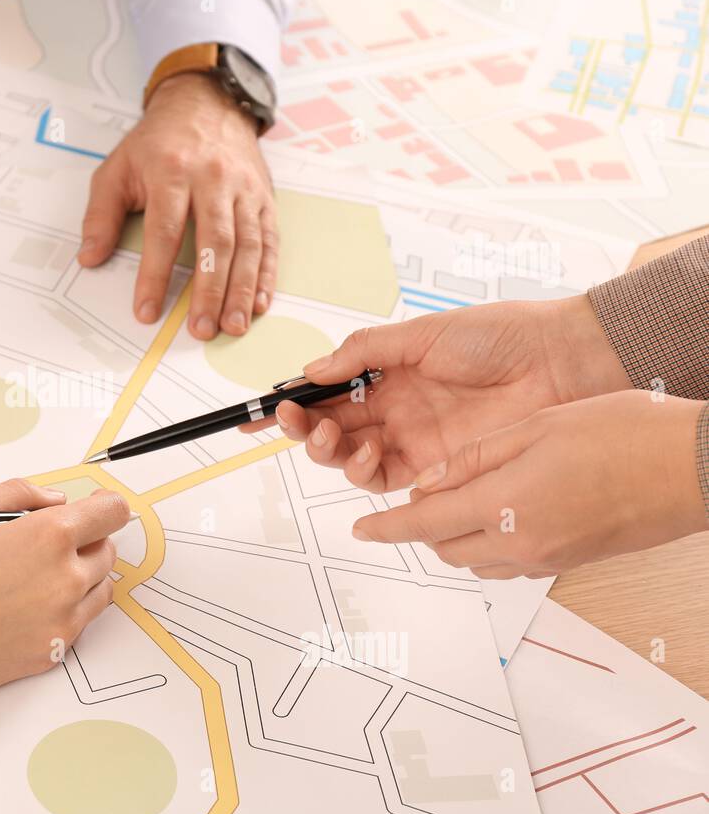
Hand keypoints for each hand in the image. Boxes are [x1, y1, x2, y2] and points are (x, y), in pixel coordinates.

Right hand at [0, 480, 129, 697]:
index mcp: (50, 535)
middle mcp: (67, 577)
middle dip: (85, 542)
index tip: (92, 510)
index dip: (102, 507)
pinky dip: (65, 610)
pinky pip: (79, 622)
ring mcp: (65, 619)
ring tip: (36, 578)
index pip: (112, 512)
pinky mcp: (55, 651)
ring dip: (81, 577)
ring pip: (101, 589)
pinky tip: (26, 606)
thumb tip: (57, 500)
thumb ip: (20, 494)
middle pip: (107, 551)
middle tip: (45, 546)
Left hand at [78, 73, 278, 339]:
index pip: (164, 231)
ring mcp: (243, 189)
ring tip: (232, 326)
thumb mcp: (117, 168)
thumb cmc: (158, 142)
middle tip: (201, 329)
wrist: (206, 103)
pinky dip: (265, 274)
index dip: (154, 274)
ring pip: (246, 244)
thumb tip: (89, 258)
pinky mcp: (263, 197)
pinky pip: (268, 239)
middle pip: (214, 241)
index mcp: (171, 171)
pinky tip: (259, 302)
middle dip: (208, 290)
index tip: (146, 310)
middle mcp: (212, 179)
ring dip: (241, 290)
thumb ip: (101, 215)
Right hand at [248, 296, 631, 491]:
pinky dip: (364, 471)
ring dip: (327, 451)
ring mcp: (410, 440)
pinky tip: (371, 452)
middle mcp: (392, 409)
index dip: (289, 403)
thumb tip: (311, 370)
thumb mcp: (421, 333)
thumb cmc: (497, 337)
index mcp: (385, 373)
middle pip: (328, 429)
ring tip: (331, 436)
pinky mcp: (433, 468)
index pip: (324, 391)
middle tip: (292, 420)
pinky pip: (384, 480)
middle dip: (300, 428)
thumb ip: (363, 352)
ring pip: (348, 459)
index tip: (257, 411)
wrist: (555, 363)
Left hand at [353, 391, 708, 577]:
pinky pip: (510, 562)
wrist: (695, 466)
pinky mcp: (569, 562)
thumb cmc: (624, 433)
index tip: (360, 529)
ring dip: (456, 535)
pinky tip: (503, 511)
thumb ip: (473, 459)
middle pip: (443, 547)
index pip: (421, 524)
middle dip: (421, 526)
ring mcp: (548, 559)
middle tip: (416, 499)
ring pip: (475, 559)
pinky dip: (491, 542)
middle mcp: (521, 543)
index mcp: (504, 505)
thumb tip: (428, 481)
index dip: (385, 527)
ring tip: (461, 499)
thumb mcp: (534, 428)